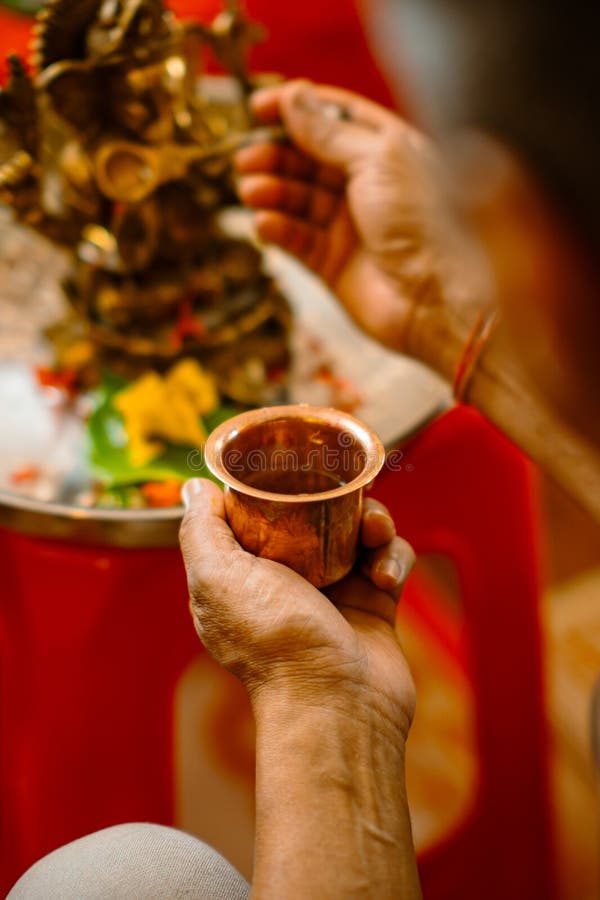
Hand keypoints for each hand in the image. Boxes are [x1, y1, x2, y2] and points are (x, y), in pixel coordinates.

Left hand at [180, 478, 415, 738]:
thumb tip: (195, 487)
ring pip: (358, 530)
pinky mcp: (374, 603)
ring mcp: (334, 591)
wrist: (339, 705)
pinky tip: (385, 578)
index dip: (276, 486)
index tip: (293, 465)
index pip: (258, 513)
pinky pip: (390, 560)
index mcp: (244, 572)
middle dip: (336, 497)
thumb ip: (200, 531)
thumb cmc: (273, 641)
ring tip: (375, 534)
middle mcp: (287, 580)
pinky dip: (394, 560)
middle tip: (350, 492)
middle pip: (315, 515)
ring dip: (374, 522)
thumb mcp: (217, 578)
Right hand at [235, 80, 461, 352]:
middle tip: (247, 156)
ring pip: (297, 199)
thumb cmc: (424, 221)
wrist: (436, 294)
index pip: (333, 119)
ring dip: (271, 191)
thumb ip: (329, 132)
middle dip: (276, 155)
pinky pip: (296, 240)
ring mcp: (348, 226)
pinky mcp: (332, 263)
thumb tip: (293, 97)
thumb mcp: (377, 159)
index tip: (257, 107)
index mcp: (386, 150)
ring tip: (252, 190)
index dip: (295, 110)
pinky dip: (277, 228)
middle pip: (308, 159)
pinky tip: (264, 222)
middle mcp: (366, 185)